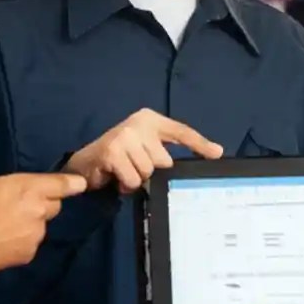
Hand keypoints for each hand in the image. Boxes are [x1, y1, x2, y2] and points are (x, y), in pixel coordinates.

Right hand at [0, 172, 86, 272]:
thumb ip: (17, 186)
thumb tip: (29, 191)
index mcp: (29, 189)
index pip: (62, 185)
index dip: (73, 184)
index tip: (81, 184)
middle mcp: (39, 211)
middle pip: (54, 206)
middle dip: (42, 205)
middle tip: (19, 207)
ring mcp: (36, 234)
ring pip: (41, 226)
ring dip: (31, 224)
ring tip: (5, 227)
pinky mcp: (30, 253)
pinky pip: (31, 243)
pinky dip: (22, 241)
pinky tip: (4, 242)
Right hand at [63, 108, 222, 193]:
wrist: (85, 163)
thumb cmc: (120, 157)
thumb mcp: (145, 149)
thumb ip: (167, 152)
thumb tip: (211, 154)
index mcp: (150, 119)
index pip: (181, 131)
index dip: (200, 144)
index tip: (217, 154)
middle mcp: (138, 123)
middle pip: (165, 161)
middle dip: (151, 171)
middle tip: (133, 167)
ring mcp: (124, 136)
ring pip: (149, 172)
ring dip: (136, 179)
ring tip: (123, 171)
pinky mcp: (113, 151)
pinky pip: (134, 179)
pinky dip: (126, 185)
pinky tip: (115, 176)